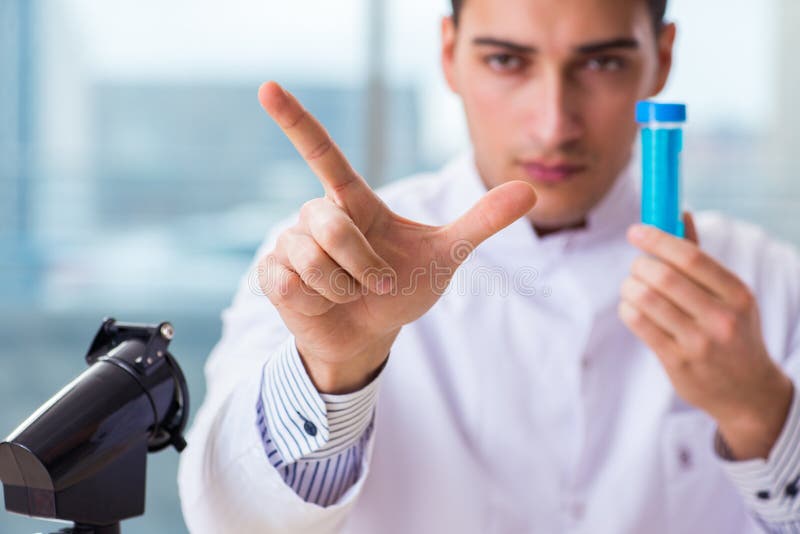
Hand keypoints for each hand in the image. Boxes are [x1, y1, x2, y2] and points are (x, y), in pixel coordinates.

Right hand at [256, 82, 536, 393]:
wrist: (371, 333)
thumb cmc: (403, 286)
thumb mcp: (444, 254)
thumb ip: (480, 221)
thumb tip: (531, 190)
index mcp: (354, 201)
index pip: (323, 154)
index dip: (296, 122)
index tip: (268, 87)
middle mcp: (317, 215)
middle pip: (329, 224)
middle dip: (363, 264)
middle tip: (379, 282)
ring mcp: (290, 244)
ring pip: (310, 257)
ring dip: (344, 287)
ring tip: (350, 293)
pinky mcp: (273, 276)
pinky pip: (291, 283)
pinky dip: (318, 301)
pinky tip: (321, 303)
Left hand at [619, 213, 793, 459]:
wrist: (747, 391)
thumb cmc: (732, 331)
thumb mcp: (729, 295)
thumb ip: (700, 257)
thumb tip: (678, 212)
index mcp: (736, 294)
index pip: (691, 257)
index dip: (657, 239)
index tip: (636, 231)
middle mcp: (721, 317)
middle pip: (663, 277)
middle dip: (640, 265)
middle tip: (636, 266)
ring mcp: (699, 342)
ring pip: (646, 299)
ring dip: (630, 287)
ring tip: (632, 288)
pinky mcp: (678, 362)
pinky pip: (639, 324)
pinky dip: (628, 309)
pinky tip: (633, 308)